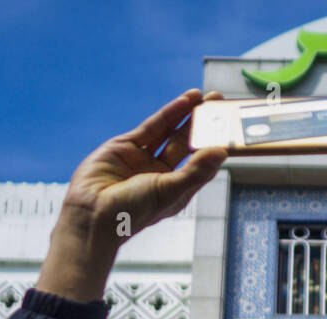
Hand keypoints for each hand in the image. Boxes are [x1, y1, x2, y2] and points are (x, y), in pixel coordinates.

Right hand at [37, 90, 227, 302]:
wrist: (93, 214)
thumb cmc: (134, 211)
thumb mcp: (170, 191)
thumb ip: (196, 170)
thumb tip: (222, 151)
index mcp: (177, 189)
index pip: (202, 163)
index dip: (217, 146)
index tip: (233, 130)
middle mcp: (162, 173)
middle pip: (188, 144)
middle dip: (204, 125)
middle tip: (222, 105)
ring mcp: (144, 158)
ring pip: (170, 132)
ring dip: (188, 114)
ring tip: (207, 97)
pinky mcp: (126, 146)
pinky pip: (152, 127)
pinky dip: (169, 113)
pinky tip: (185, 101)